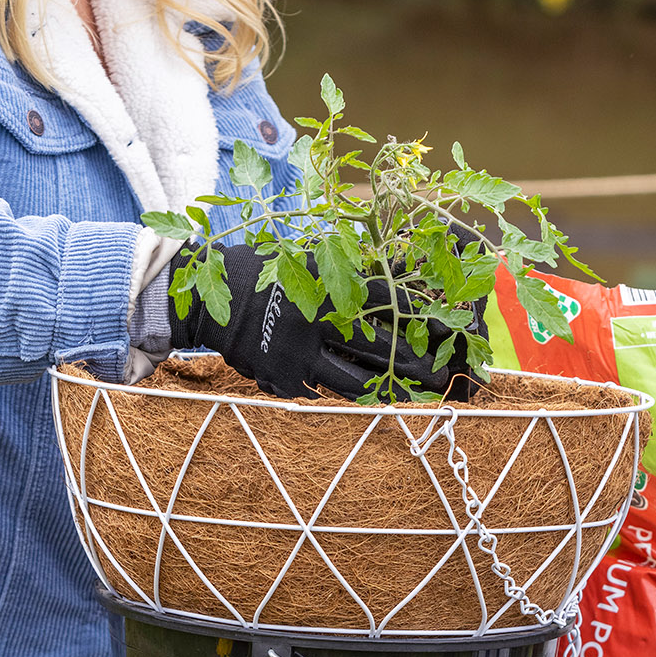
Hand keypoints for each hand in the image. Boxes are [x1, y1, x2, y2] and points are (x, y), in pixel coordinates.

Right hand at [168, 244, 482, 402]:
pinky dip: (350, 393)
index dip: (418, 316)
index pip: (382, 301)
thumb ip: (345, 270)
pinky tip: (373, 397)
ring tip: (415, 396)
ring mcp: (297, 357)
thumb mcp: (306, 259)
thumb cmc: (266, 271)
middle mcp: (313, 323)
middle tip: (443, 375)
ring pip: (353, 382)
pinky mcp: (283, 380)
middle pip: (376, 349)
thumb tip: (398, 271)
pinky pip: (324, 390)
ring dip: (388, 390)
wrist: (208, 301)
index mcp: (323, 285)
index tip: (447, 328)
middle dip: (413, 364)